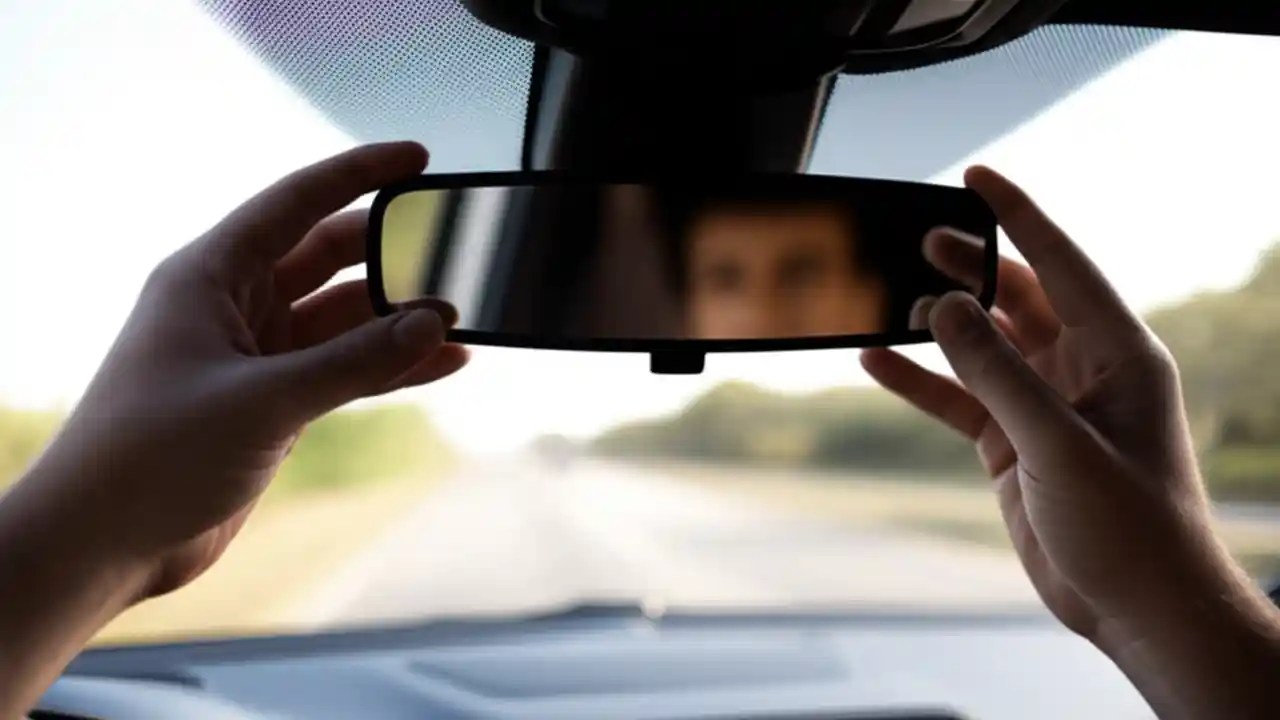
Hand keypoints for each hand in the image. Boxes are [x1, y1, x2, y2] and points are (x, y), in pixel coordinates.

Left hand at [0, 143, 466, 715]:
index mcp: (210, 275)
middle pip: (329, 258)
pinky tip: (441, 365)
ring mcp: (257, 354)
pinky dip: (390, 367)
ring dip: (398, 322)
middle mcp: (234, 304)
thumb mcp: (262, 401)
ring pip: (344, 320)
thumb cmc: (151, 456)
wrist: (104, 543)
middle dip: (391, 256)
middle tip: (455, 257)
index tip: (418, 158)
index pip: (296, 202)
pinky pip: (346, 369)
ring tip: (461, 322)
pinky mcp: (274, 401)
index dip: (360, 174)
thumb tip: (432, 322)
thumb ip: (354, 362)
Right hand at [862, 166, 1278, 717]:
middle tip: (920, 239)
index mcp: (1118, 353)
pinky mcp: (1012, 445)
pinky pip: (958, 399)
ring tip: (890, 296)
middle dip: (970, 267)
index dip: (1019, 216)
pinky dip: (919, 381)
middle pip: (1017, 298)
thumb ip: (998, 373)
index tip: (976, 177)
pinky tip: (877, 362)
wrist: (1138, 607)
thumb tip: (945, 307)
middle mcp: (1081, 370)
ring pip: (982, 347)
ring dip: (941, 325)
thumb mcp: (1060, 442)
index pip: (1062, 264)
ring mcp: (1043, 407)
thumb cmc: (1130, 525)